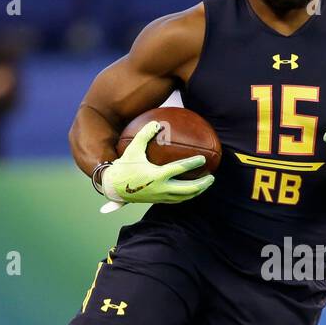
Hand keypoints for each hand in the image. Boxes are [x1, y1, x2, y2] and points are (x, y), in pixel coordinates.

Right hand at [97, 119, 214, 213]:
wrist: (113, 187)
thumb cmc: (124, 166)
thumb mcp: (133, 149)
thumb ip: (144, 135)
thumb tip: (157, 123)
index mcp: (156, 175)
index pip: (180, 169)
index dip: (193, 163)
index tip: (203, 159)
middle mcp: (161, 188)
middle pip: (188, 189)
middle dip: (202, 184)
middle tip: (212, 177)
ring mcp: (161, 197)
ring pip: (184, 197)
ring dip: (197, 192)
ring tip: (206, 184)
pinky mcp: (158, 201)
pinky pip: (177, 200)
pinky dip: (187, 195)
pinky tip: (193, 190)